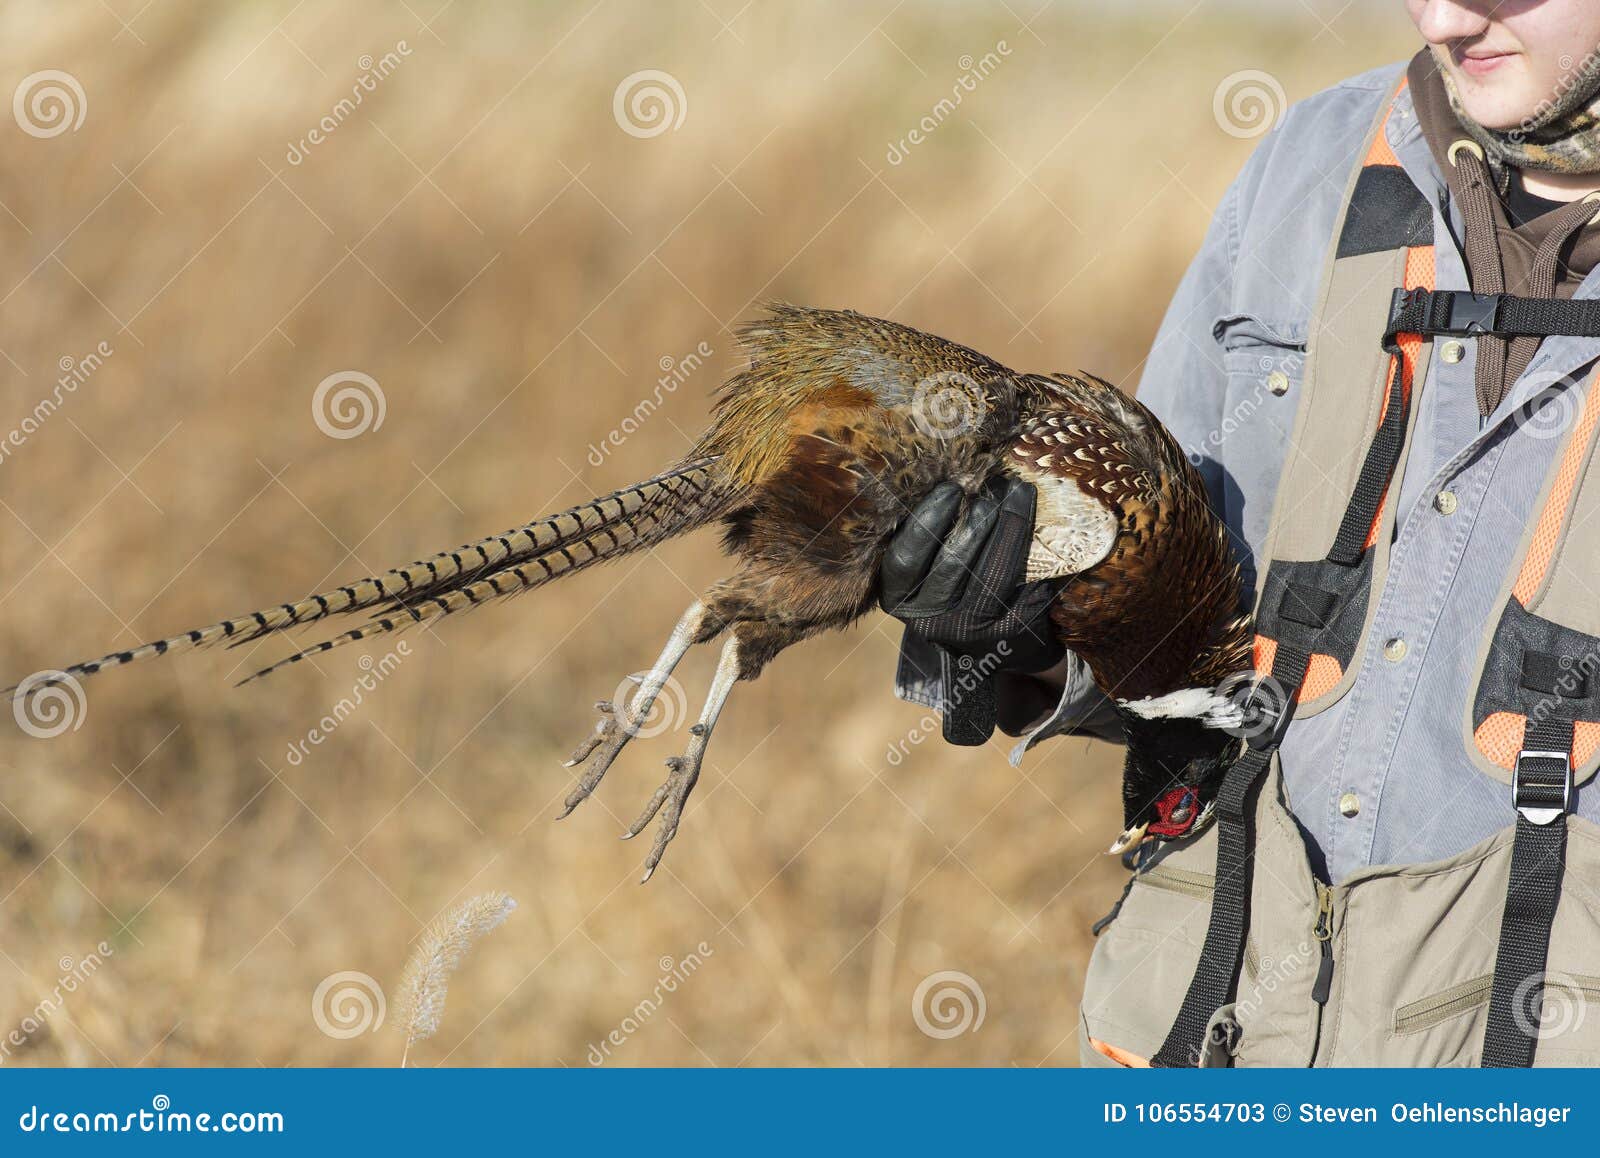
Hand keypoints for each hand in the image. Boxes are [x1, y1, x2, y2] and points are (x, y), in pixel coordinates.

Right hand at [881, 475, 1065, 743]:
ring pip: (994, 574)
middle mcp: (930, 620)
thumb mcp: (922, 568)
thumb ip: (925, 535)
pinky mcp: (1008, 631)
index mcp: (898, 598)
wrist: (988, 643)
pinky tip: (1041, 523)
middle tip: (993, 484)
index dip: (928, 520)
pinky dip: (1033, 552)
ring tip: (1018, 493)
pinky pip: (1023, 586)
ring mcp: (971, 630)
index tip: (951, 486)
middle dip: (977, 520)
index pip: (905, 559)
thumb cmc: (948, 585)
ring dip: (1010, 527)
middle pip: (954, 566)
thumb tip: (946, 471)